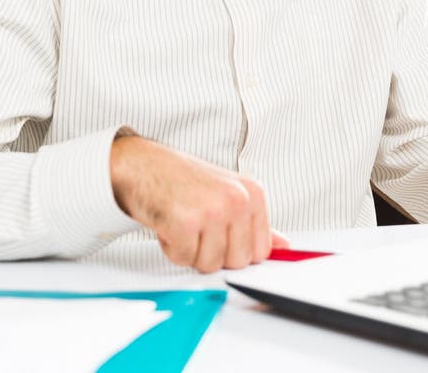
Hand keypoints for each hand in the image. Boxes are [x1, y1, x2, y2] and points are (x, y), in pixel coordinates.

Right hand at [110, 136, 288, 272]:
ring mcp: (212, 210)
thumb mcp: (227, 192)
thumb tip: (284, 246)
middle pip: (237, 262)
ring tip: (183, 221)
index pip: (261, 251)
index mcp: (252, 193)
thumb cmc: (183, 179)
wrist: (143, 163)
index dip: (235, 250)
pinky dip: (172, 247)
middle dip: (212, 252)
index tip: (219, 233)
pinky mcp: (185, 221)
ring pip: (209, 264)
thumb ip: (255, 222)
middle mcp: (237, 199)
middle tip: (197, 226)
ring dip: (190, 250)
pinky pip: (184, 258)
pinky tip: (169, 222)